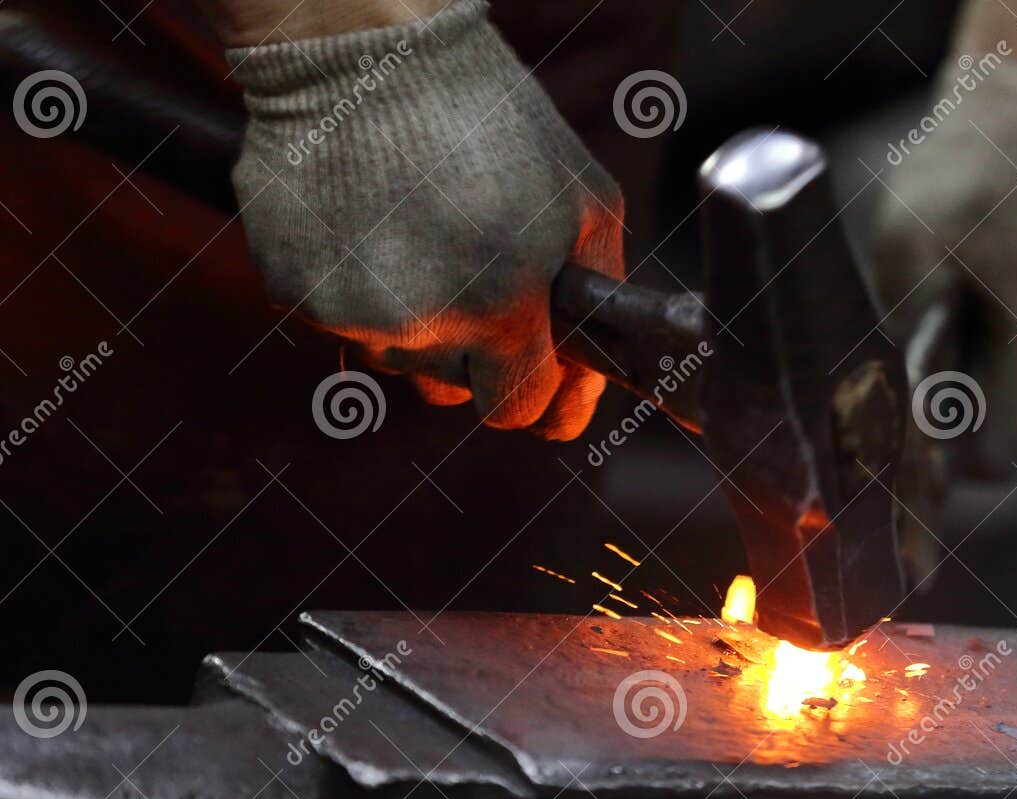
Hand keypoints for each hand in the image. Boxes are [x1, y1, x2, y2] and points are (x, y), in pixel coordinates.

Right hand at [227, 0, 622, 435]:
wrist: (365, 48)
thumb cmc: (487, 115)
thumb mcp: (584, 198)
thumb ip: (599, 291)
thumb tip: (594, 362)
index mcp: (503, 307)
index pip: (518, 410)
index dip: (536, 391)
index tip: (538, 372)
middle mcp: (424, 325)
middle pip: (455, 392)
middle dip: (477, 355)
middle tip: (477, 278)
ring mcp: (352, 312)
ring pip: (398, 361)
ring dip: (418, 323)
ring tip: (424, 239)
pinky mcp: (294, 290)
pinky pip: (344, 322)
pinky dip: (361, 290)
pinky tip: (374, 227)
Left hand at [874, 57, 1016, 473]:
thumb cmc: (967, 176)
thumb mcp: (906, 245)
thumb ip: (904, 341)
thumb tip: (900, 417)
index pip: (991, 462)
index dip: (940, 454)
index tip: (906, 414)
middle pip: (1006, 441)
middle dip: (960, 414)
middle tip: (926, 346)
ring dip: (982, 383)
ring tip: (961, 313)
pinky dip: (1006, 362)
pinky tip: (988, 309)